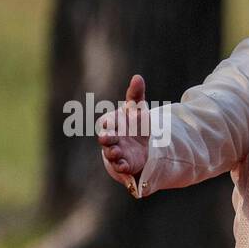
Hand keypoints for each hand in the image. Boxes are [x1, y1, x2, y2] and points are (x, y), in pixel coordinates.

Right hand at [96, 74, 151, 189]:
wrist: (143, 145)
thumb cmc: (135, 124)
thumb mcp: (137, 109)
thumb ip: (135, 95)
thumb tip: (137, 77)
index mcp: (112, 124)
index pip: (108, 122)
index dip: (108, 123)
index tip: (109, 123)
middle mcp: (112, 139)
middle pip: (105, 139)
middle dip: (106, 138)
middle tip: (106, 138)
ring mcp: (117, 153)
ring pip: (111, 154)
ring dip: (112, 154)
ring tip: (116, 153)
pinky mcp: (125, 165)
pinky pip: (121, 168)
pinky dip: (123, 169)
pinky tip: (127, 170)